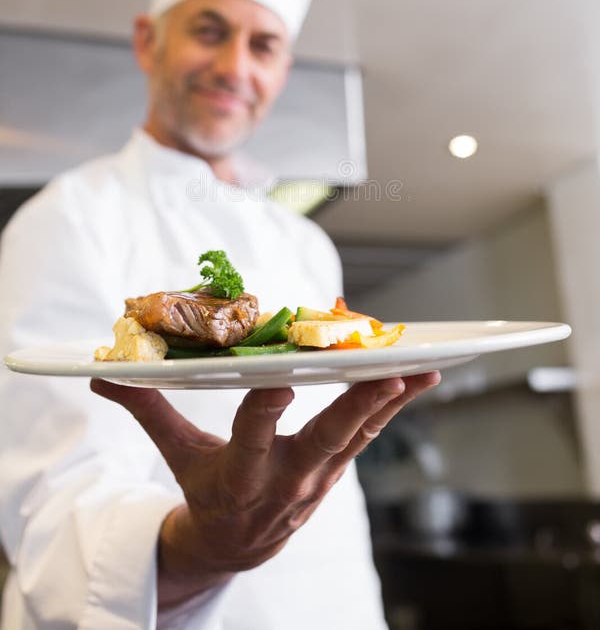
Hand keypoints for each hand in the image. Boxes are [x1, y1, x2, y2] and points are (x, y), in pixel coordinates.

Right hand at [91, 372, 439, 607]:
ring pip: (359, 436)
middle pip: (326, 439)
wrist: (237, 547)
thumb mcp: (177, 455)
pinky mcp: (336, 471)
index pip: (252, 437)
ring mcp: (318, 478)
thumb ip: (148, 410)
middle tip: (386, 374)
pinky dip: (392, 409)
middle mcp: (286, 478)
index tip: (279, 380)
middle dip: (357, 407)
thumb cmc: (206, 492)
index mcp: (240, 474)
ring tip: (423, 370)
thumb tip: (101, 373)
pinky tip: (418, 381)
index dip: (265, 411)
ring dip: (391, 403)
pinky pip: (368, 437)